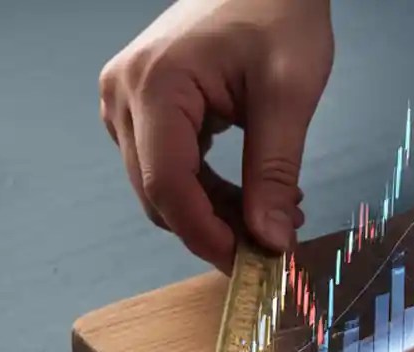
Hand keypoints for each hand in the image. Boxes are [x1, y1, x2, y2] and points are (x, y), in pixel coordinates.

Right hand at [99, 0, 333, 271]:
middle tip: (274, 242)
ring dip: (213, 212)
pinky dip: (205, 189)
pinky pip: (165, 165)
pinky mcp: (139, 104)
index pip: (168, 187)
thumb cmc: (277, 13)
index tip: (248, 264)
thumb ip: (275, 172)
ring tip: (275, 210)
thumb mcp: (288, 95)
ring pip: (161, 185)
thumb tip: (271, 241)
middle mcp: (124, 94)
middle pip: (159, 193)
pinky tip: (251, 193)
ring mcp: (125, 99)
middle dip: (214, 228)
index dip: (206, 235)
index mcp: (156, 86)